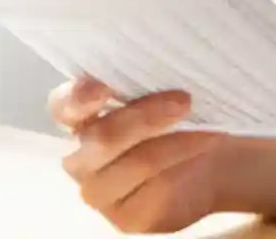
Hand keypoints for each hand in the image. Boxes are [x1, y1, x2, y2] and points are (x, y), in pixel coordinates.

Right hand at [48, 77, 227, 232]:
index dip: (78, 97)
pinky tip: (206, 147)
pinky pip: (157, 188)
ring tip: (211, 130)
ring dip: (178, 141)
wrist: (207, 164)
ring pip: (137, 162)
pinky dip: (185, 162)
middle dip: (146, 116)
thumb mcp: (161, 92)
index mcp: (80, 118)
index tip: (103, 88)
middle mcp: (81, 156)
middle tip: (185, 101)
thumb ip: (147, 81)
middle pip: (102, 136)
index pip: (64, 106)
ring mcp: (100, 190)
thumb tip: (165, 60)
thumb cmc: (176, 119)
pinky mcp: (125, 216)